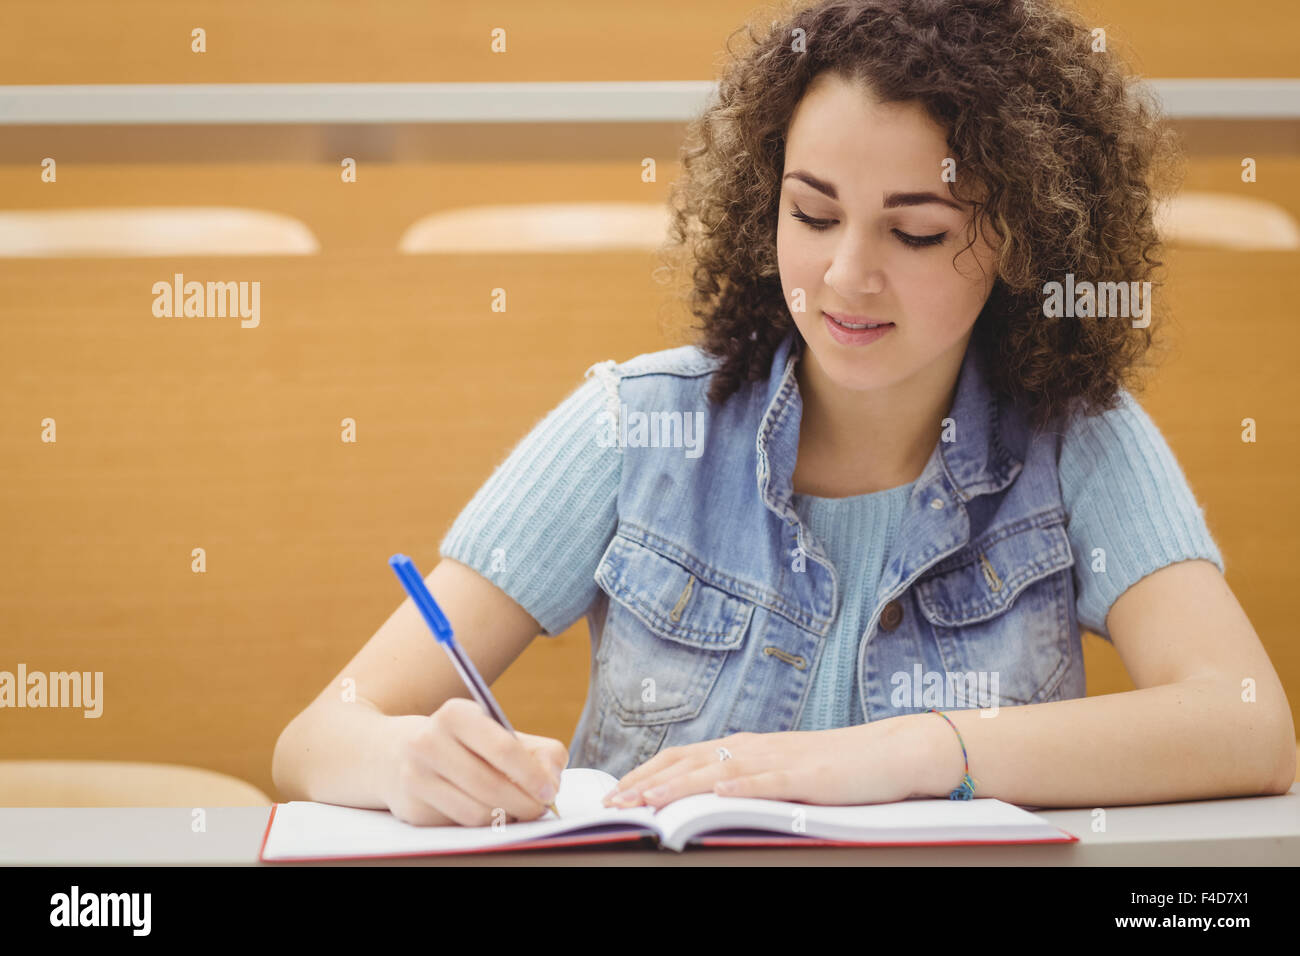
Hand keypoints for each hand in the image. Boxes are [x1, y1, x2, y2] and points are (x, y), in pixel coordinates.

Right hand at [383, 698, 568, 826]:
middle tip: (539, 809)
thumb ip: (537, 751)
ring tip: (517, 810)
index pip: (502, 747)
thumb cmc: (464, 742)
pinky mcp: (412, 807)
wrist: (395, 752)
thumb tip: (551, 783)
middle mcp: (428, 742)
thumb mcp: (497, 731)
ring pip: (475, 813)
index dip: (531, 774)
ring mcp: (415, 776)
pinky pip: (459, 825)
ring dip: (505, 817)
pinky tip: (489, 812)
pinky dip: (482, 824)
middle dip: (524, 803)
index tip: (549, 791)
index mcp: (455, 714)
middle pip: (490, 785)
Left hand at [600, 717, 942, 809]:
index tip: (616, 793)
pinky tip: (716, 794)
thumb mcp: (781, 772)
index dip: (646, 773)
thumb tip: (705, 797)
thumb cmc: (836, 767)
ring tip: (645, 801)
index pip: (683, 757)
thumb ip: (745, 781)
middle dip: (646, 782)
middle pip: (688, 762)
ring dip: (676, 786)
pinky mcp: (805, 775)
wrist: (887, 752)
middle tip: (613, 803)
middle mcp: (753, 748)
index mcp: (745, 747)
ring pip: (716, 771)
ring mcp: (778, 759)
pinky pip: (765, 781)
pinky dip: (737, 787)